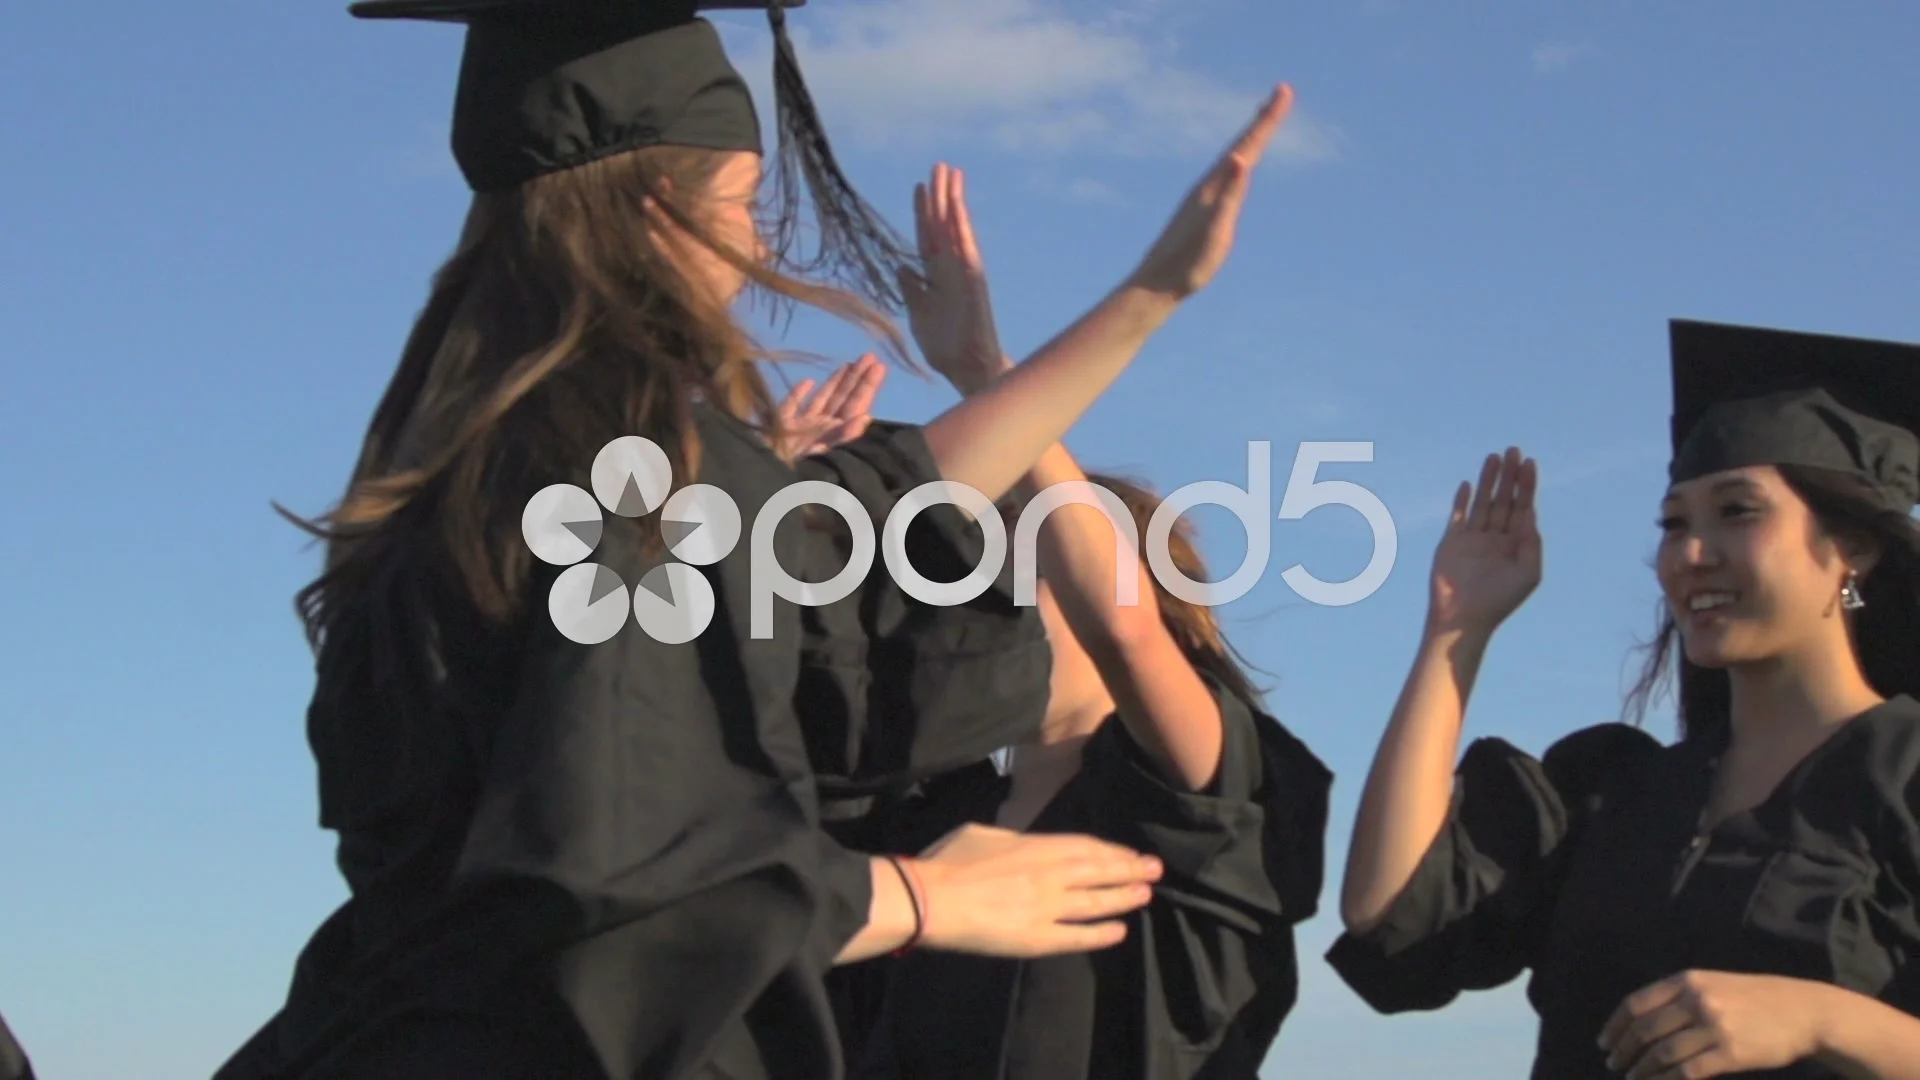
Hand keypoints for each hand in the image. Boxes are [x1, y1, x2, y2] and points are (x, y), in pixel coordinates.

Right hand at [769, 354, 885, 462]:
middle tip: (870, 356)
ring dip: (835, 383)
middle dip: (856, 379)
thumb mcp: (820, 454)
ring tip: (849, 364)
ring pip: (821, 402)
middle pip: (842, 401)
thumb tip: (866, 417)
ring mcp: (800, 430)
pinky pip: (791, 408)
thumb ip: (842, 436)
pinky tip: (808, 382)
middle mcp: (820, 431)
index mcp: (832, 435)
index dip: (867, 387)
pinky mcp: (779, 429)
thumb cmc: (791, 469)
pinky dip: (799, 395)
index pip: (855, 407)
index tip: (879, 366)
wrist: (761, 479)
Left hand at [900, 163, 1011, 395]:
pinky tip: (957, 205)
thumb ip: (912, 290)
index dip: (922, 212)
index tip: (920, 187)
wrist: (965, 367)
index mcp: (935, 276)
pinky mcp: (973, 280)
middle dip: (939, 196)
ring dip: (952, 201)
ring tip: (950, 172)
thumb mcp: (918, 313)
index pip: (927, 236)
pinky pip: (966, 247)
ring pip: (956, 229)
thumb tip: (902, 269)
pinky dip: (962, 226)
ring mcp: (963, 272)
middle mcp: (950, 269)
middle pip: (942, 225)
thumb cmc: (944, 345)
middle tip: (938, 166)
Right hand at [910, 823, 1162, 956]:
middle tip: (1155, 869)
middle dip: (1129, 869)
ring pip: (1096, 902)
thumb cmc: (949, 861)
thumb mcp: (983, 832)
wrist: (932, 898)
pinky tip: (1120, 931)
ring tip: (1146, 895)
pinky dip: (1100, 934)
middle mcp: (1050, 874)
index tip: (1129, 853)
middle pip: (1099, 870)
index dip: (1110, 851)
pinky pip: (1078, 936)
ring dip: (1123, 897)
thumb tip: (1023, 842)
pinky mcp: (1038, 938)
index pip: (1085, 846)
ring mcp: (1047, 907)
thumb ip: (1013, 838)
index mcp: (1036, 846)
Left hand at [1125, 83, 1293, 301]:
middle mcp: (1207, 185)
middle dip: (1263, 119)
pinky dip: (1238, 162)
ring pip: (1231, 158)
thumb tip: (1240, 157)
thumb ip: (1229, 195)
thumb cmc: (1188, 264)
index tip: (1284, 90)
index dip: (1268, 118)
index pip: (1247, 145)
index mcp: (1214, 186)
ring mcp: (1203, 197)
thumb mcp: (1215, 231)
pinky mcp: (1201, 210)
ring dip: (1250, 137)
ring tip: (1263, 119)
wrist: (1155, 285)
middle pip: (1240, 144)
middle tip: (1281, 93)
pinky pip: (1225, 176)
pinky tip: (1237, 164)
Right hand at [1427, 447, 1540, 636]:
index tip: (1529, 463)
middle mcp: (1495, 539)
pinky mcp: (1451, 543)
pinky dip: (1462, 501)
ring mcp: (1473, 540)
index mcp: (1515, 546)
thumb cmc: (1499, 601)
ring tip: (1494, 457)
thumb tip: (1530, 513)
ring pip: (1483, 502)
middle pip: (1504, 500)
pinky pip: (1458, 516)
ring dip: (1489, 480)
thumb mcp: (1528, 572)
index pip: (1523, 508)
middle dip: (1510, 476)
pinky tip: (1468, 485)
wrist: (1463, 619)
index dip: (1527, 485)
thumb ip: (1531, 542)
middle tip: (1514, 451)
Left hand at [1600, 971, 1832, 1077]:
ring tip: (1633, 1078)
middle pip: (1645, 1030)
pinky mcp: (1729, 1053)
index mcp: (1687, 980)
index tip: (1604, 1042)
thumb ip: (1679, 997)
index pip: (1636, 1004)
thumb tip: (1642, 1021)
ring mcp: (1713, 1027)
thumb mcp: (1714, 984)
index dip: (1615, 1026)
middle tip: (1614, 1064)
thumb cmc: (1756, 998)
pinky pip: (1686, 1071)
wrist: (1805, 1011)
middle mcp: (1696, 1000)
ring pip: (1662, 1053)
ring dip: (1641, 1069)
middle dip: (1623, 1050)